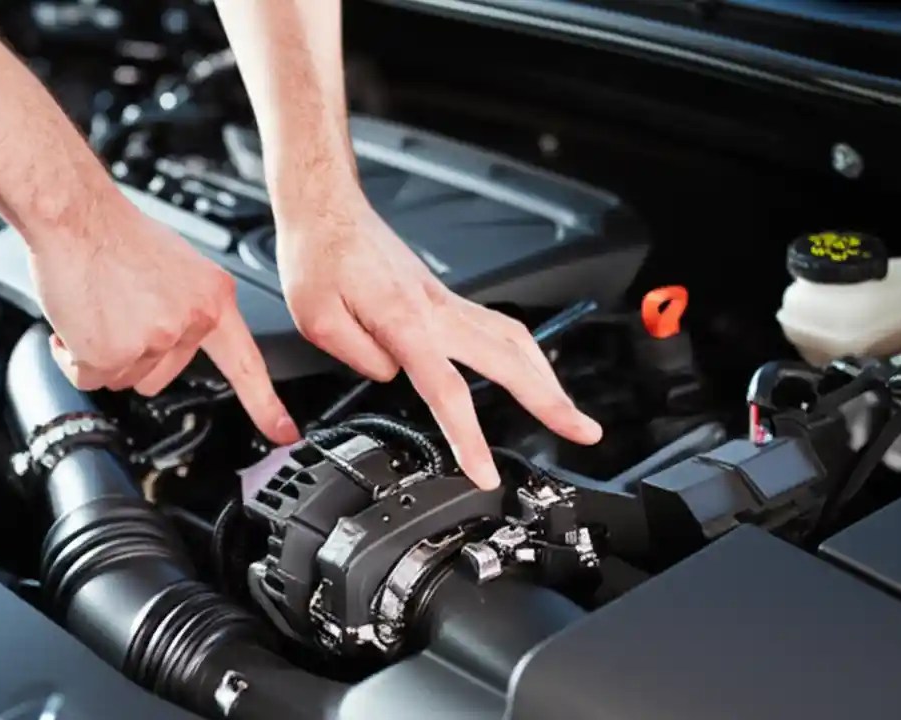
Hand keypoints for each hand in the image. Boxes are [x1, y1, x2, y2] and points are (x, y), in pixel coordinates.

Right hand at [28, 196, 298, 445]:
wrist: (74, 214)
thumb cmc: (114, 234)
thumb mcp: (177, 267)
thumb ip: (187, 307)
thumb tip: (176, 339)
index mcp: (214, 298)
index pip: (247, 362)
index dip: (265, 404)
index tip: (283, 433)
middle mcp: (190, 321)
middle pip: (160, 377)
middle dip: (132, 355)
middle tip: (115, 311)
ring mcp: (154, 340)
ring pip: (124, 379)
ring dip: (102, 354)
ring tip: (97, 308)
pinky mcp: (112, 352)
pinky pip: (89, 378)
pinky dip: (73, 356)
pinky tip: (76, 319)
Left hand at [276, 191, 601, 488]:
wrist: (327, 209)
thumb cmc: (318, 255)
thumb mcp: (317, 318)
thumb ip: (359, 356)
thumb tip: (392, 376)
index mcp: (405, 320)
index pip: (447, 390)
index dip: (469, 437)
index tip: (485, 472)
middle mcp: (436, 309)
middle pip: (510, 361)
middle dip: (551, 400)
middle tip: (583, 431)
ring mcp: (446, 300)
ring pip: (514, 338)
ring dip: (547, 376)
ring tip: (568, 409)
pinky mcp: (444, 297)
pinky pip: (498, 325)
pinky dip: (525, 352)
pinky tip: (531, 369)